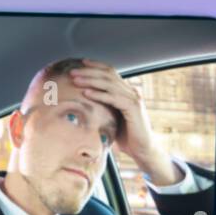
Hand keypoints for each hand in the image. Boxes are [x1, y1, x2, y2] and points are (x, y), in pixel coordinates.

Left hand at [68, 60, 179, 184]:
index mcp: (126, 91)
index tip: (80, 64)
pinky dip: (99, 94)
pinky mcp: (133, 108)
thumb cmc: (126, 137)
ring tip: (76, 80)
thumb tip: (82, 106)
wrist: (142, 150)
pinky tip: (87, 93)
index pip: (110, 72)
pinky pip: (113, 98)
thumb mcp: (111, 119)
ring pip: (109, 83)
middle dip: (89, 72)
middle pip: (108, 74)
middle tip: (72, 71)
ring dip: (91, 81)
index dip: (95, 66)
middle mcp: (131, 91)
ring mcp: (133, 98)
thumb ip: (102, 109)